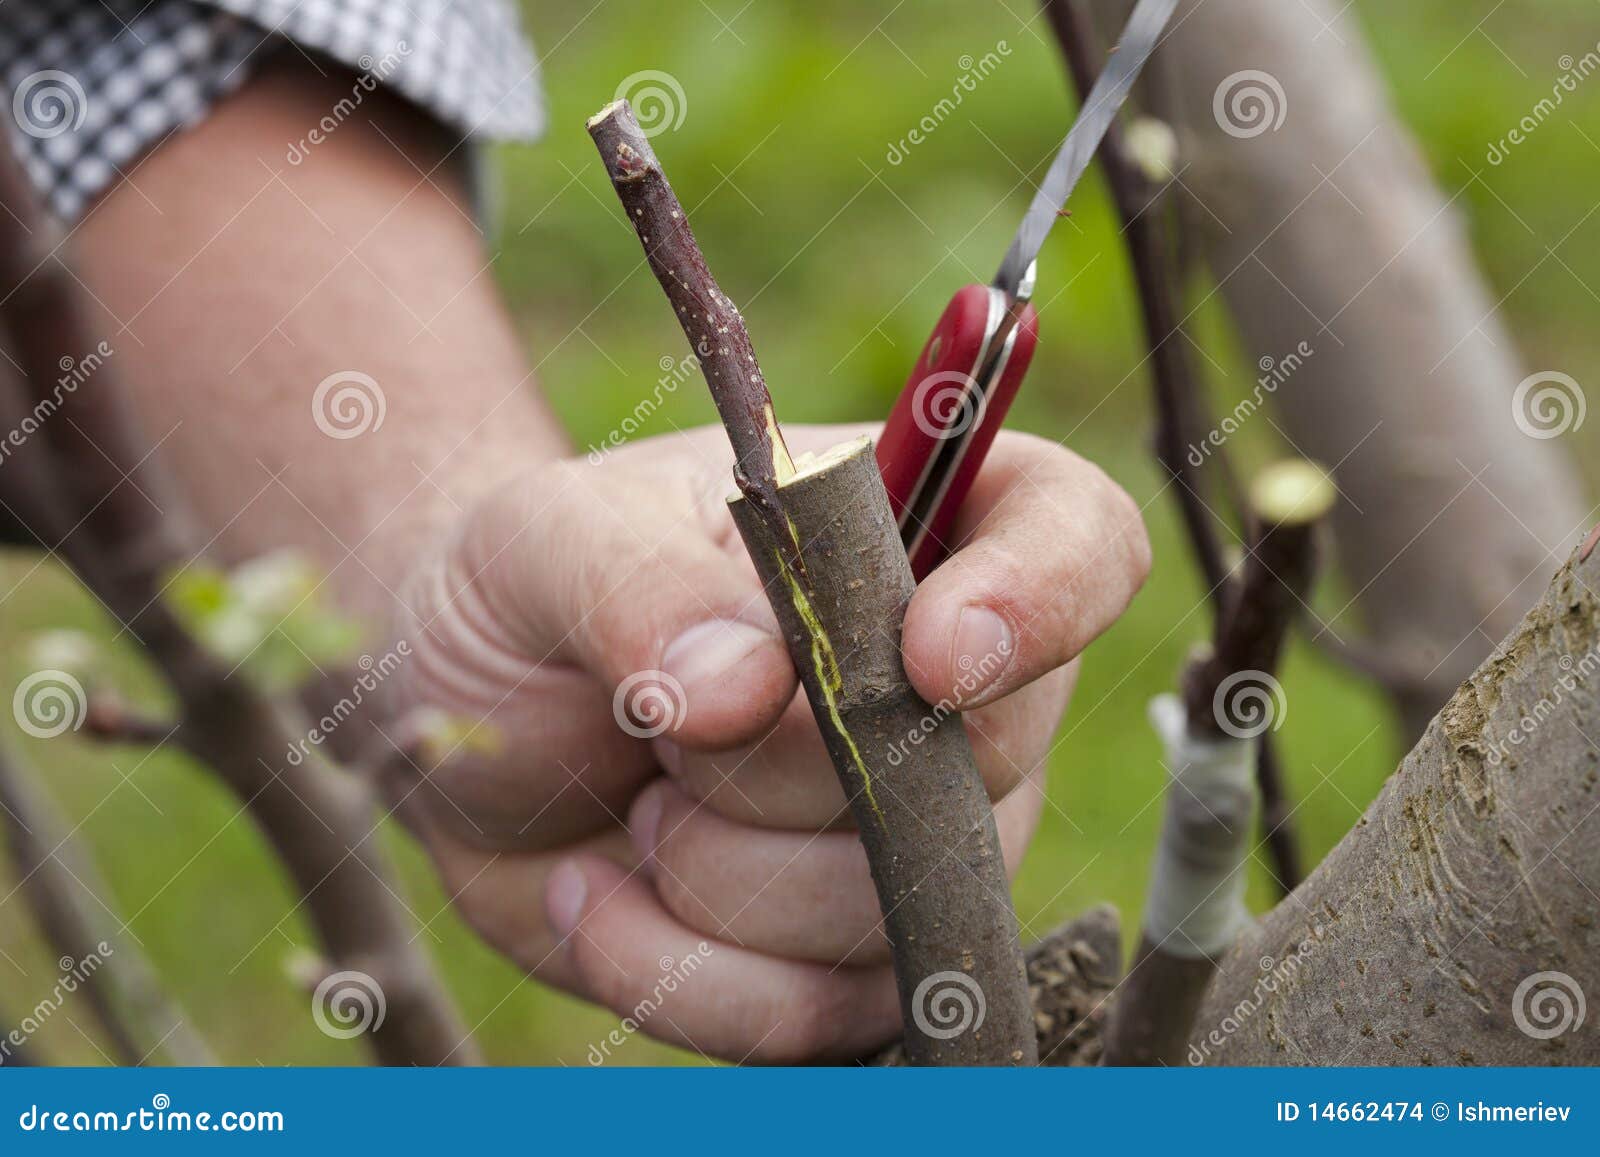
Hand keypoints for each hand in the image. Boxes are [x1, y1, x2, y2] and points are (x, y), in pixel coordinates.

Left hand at [386, 423, 1148, 1062]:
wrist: (465, 732)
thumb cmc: (528, 597)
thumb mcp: (548, 544)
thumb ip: (641, 587)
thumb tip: (744, 689)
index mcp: (914, 528)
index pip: (1078, 540)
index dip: (1042, 600)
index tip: (929, 657)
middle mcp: (948, 689)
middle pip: (980, 758)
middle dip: (781, 768)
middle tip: (654, 727)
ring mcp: (915, 834)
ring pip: (885, 906)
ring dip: (711, 874)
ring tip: (630, 804)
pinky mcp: (847, 958)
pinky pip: (814, 1013)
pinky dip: (676, 969)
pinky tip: (599, 894)